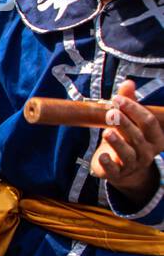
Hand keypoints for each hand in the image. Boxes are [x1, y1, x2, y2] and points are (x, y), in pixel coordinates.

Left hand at [91, 80, 163, 206]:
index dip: (134, 109)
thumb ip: (129, 103)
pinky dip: (107, 164)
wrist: (123, 168)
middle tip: (111, 112)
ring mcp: (133, 165)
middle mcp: (147, 152)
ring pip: (127, 154)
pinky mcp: (118, 174)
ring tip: (106, 132)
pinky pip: (114, 170)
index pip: (148, 121)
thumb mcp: (130, 121)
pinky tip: (101, 156)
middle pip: (138, 136)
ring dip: (117, 143)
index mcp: (155, 137)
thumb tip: (128, 81)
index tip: (117, 99)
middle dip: (125, 124)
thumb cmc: (128, 139)